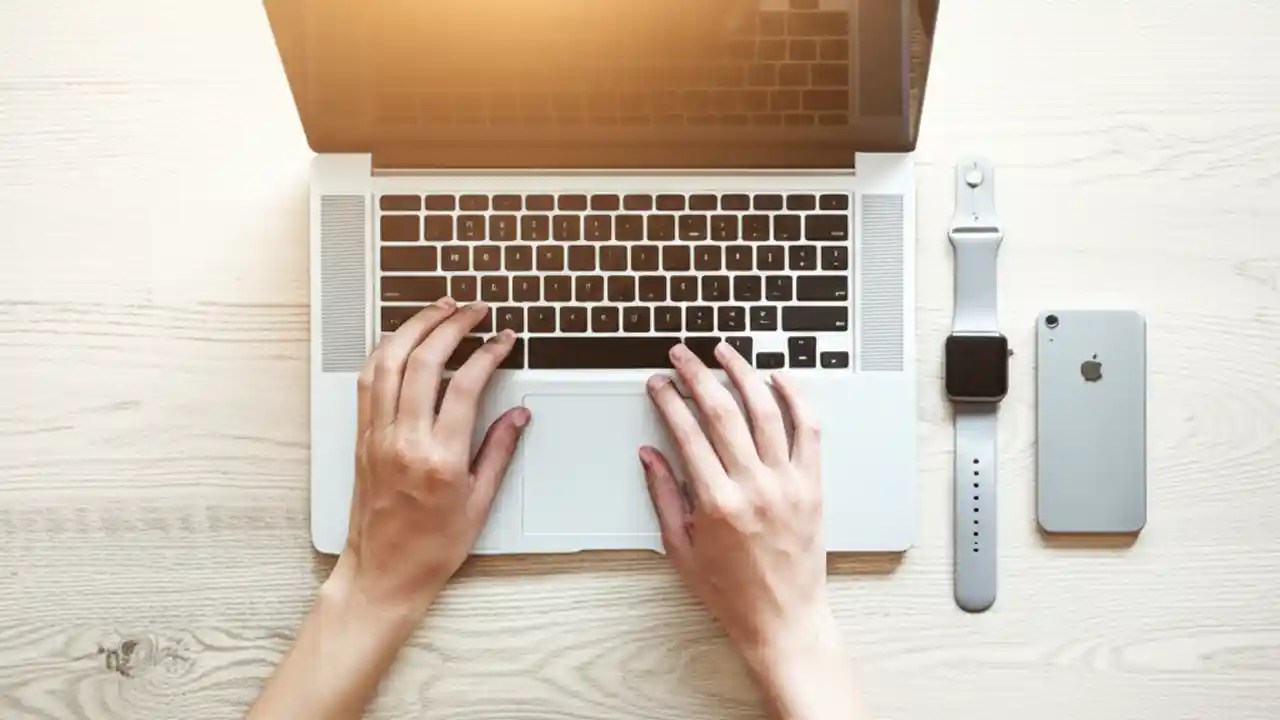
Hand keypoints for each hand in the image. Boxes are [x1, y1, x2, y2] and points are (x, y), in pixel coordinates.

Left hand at [333, 299, 528, 621]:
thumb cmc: (431, 548)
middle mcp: (404, 442)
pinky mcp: (362, 439)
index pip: (465, 386)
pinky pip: (368, 382)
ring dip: (413, 327)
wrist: (383, 574)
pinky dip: (384, 352)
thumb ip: (499, 451)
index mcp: (439, 459)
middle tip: (473, 310)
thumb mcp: (480, 503)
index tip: (503, 339)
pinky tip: (401, 339)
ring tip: (438, 310)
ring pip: (388, 362)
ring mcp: (377, 437)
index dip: (487, 353)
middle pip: (424, 362)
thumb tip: (518, 416)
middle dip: (451, 325)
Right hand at [641, 342, 861, 719]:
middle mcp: (754, 487)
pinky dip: (795, 396)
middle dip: (697, 375)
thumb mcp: (681, 548)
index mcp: (717, 503)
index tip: (658, 383)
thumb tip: (649, 454)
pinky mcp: (812, 484)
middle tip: (681, 355)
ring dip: (742, 373)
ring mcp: (788, 482)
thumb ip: (664, 496)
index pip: (687, 433)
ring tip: (724, 352)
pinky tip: (778, 378)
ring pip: (765, 410)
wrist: (783, 619)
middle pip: (723, 411)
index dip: (669, 400)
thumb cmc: (732, 591)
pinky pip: (808, 428)